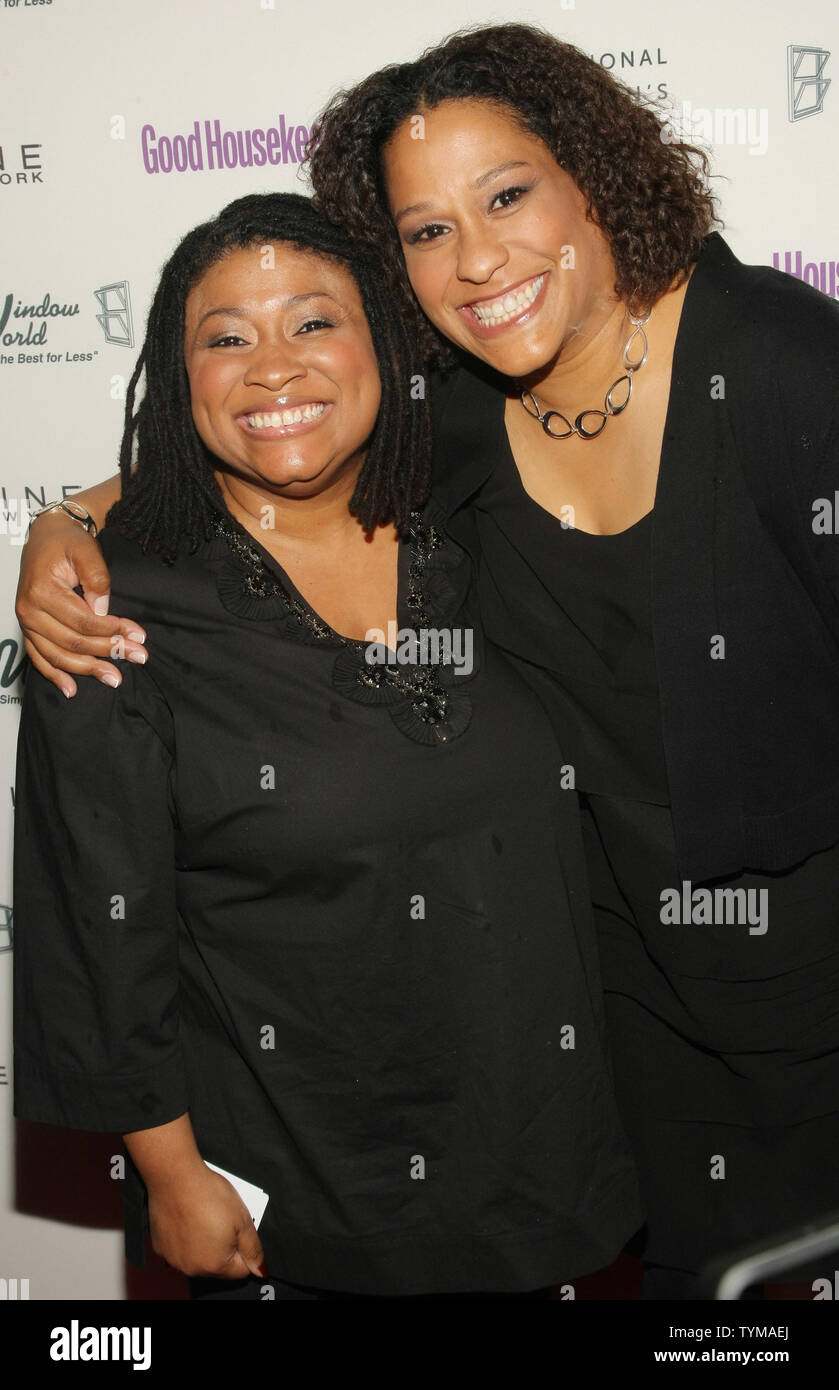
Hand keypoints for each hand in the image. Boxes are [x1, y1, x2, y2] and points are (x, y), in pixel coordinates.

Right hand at [16, 511, 146, 696]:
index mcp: (41, 591)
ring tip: (115, 678)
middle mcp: (29, 610)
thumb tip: (103, 610)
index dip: (113, 630)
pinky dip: (55, 675)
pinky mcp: (30, 629)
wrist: (46, 536)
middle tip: (137, 657)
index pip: (83, 620)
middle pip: (73, 642)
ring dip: (87, 670)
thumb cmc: (65, 541)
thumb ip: (96, 577)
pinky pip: (39, 658)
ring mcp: (27, 623)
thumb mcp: (86, 550)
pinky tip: (72, 689)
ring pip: (58, 655)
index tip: (138, 635)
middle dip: (108, 652)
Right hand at [147, 1164, 265, 1279]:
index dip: (244, 1248)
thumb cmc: (208, 1194)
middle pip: (219, 1265)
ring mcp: (174, 1259)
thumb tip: (260, 1269)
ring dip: (204, 1242)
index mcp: (216, 1265)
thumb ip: (253, 1249)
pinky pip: (180, 1249)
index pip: (241, 1269)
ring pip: (198, 1257)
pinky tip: (187, 1218)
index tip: (237, 1229)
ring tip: (204, 1216)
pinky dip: (185, 1238)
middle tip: (222, 1219)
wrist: (176, 1177)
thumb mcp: (244, 1220)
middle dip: (224, 1246)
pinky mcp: (160, 1248)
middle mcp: (192, 1268)